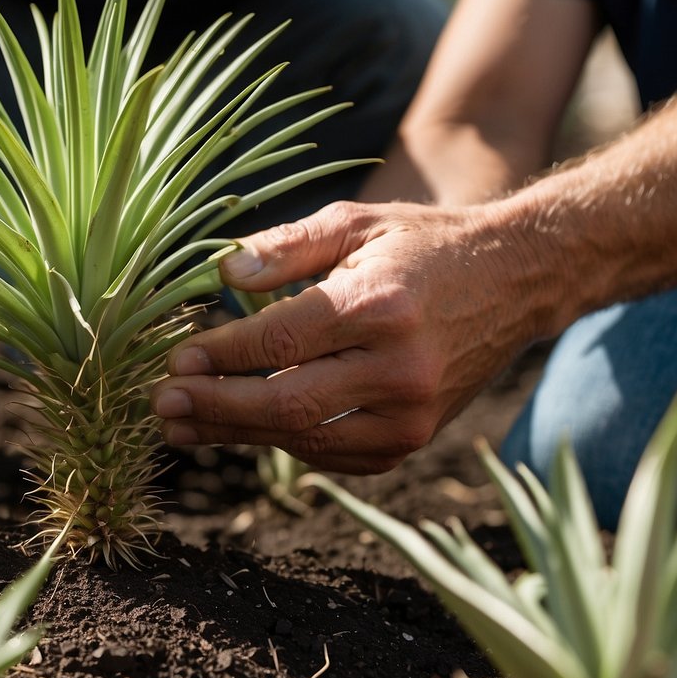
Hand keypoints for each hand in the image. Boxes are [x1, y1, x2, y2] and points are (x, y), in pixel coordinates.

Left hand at [151, 200, 539, 472]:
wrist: (515, 281)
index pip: (279, 341)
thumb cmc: (422, 246)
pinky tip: (240, 428)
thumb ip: (286, 246)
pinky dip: (282, 444)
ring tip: (183, 424)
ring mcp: (412, 415)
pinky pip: (332, 455)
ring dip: (236, 433)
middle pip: (285, 404)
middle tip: (161, 405)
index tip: (174, 359)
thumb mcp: (355, 222)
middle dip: (214, 407)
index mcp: (380, 306)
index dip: (220, 356)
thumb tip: (221, 273)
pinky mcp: (414, 441)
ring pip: (303, 439)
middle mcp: (400, 369)